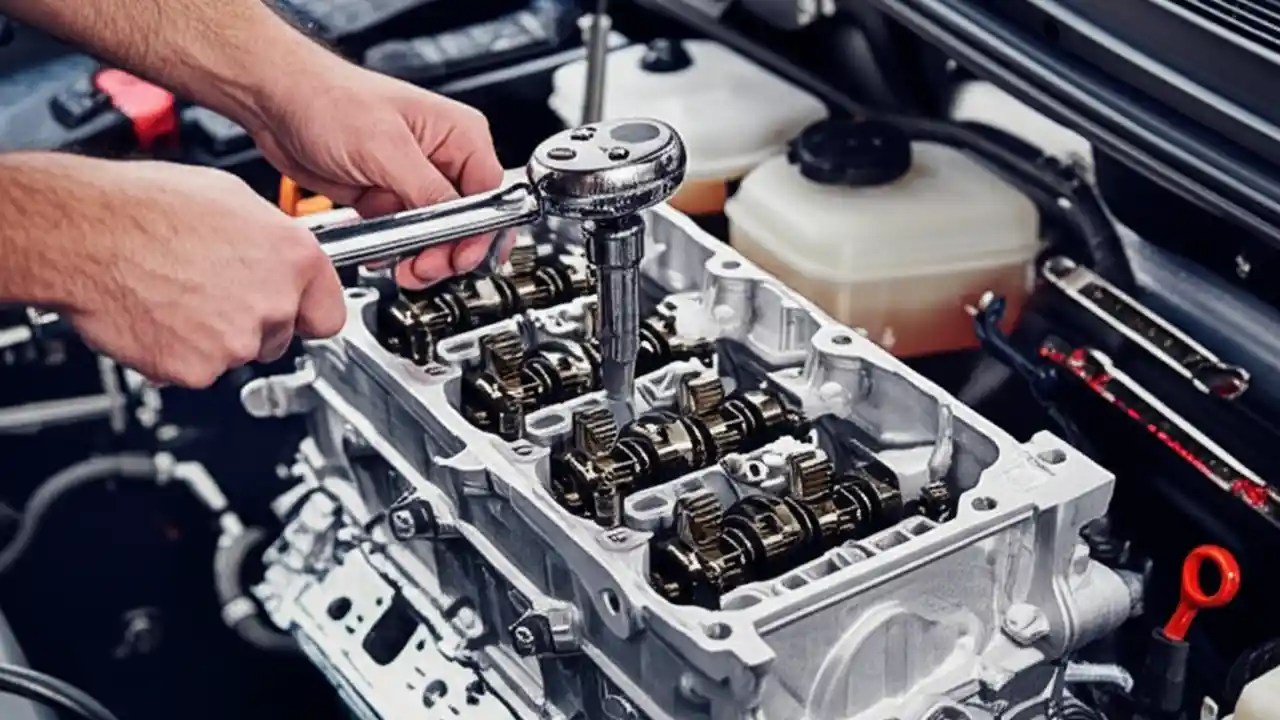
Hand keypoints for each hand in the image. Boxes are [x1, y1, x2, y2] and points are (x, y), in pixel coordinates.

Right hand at [63, 160, 344, 387]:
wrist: (84, 235)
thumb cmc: (144, 207)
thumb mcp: (230, 199)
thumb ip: (269, 238)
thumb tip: (277, 252)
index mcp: (293, 256)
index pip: (328, 313)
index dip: (306, 312)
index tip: (298, 315)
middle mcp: (274, 301)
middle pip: (280, 335)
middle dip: (253, 322)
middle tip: (211, 292)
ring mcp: (238, 341)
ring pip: (238, 353)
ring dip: (213, 336)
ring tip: (176, 295)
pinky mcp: (198, 369)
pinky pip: (198, 372)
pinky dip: (178, 354)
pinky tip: (158, 317)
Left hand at [247, 63, 505, 288]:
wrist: (277, 102)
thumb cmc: (329, 99)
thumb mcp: (385, 148)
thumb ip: (427, 190)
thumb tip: (456, 222)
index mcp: (459, 134)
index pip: (489, 195)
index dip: (478, 232)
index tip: (459, 256)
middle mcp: (442, 158)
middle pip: (467, 221)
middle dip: (448, 251)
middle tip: (425, 268)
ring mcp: (414, 180)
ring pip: (436, 235)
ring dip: (422, 256)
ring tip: (405, 268)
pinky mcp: (387, 196)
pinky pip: (404, 235)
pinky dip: (397, 251)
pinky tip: (383, 255)